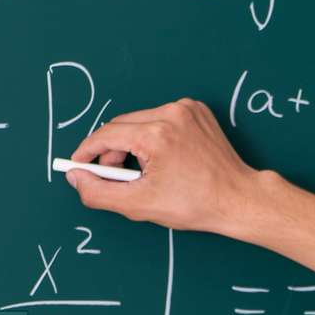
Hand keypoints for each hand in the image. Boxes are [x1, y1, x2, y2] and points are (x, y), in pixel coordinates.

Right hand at [64, 97, 262, 235]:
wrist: (238, 199)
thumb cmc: (196, 203)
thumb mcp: (140, 205)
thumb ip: (99, 192)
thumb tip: (76, 177)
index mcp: (157, 133)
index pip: (106, 134)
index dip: (87, 151)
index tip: (78, 164)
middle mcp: (172, 113)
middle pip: (122, 125)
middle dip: (111, 150)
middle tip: (110, 174)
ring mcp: (187, 109)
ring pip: (140, 121)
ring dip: (132, 143)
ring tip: (139, 170)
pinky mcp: (197, 111)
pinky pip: (161, 119)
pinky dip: (153, 136)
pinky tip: (161, 158)